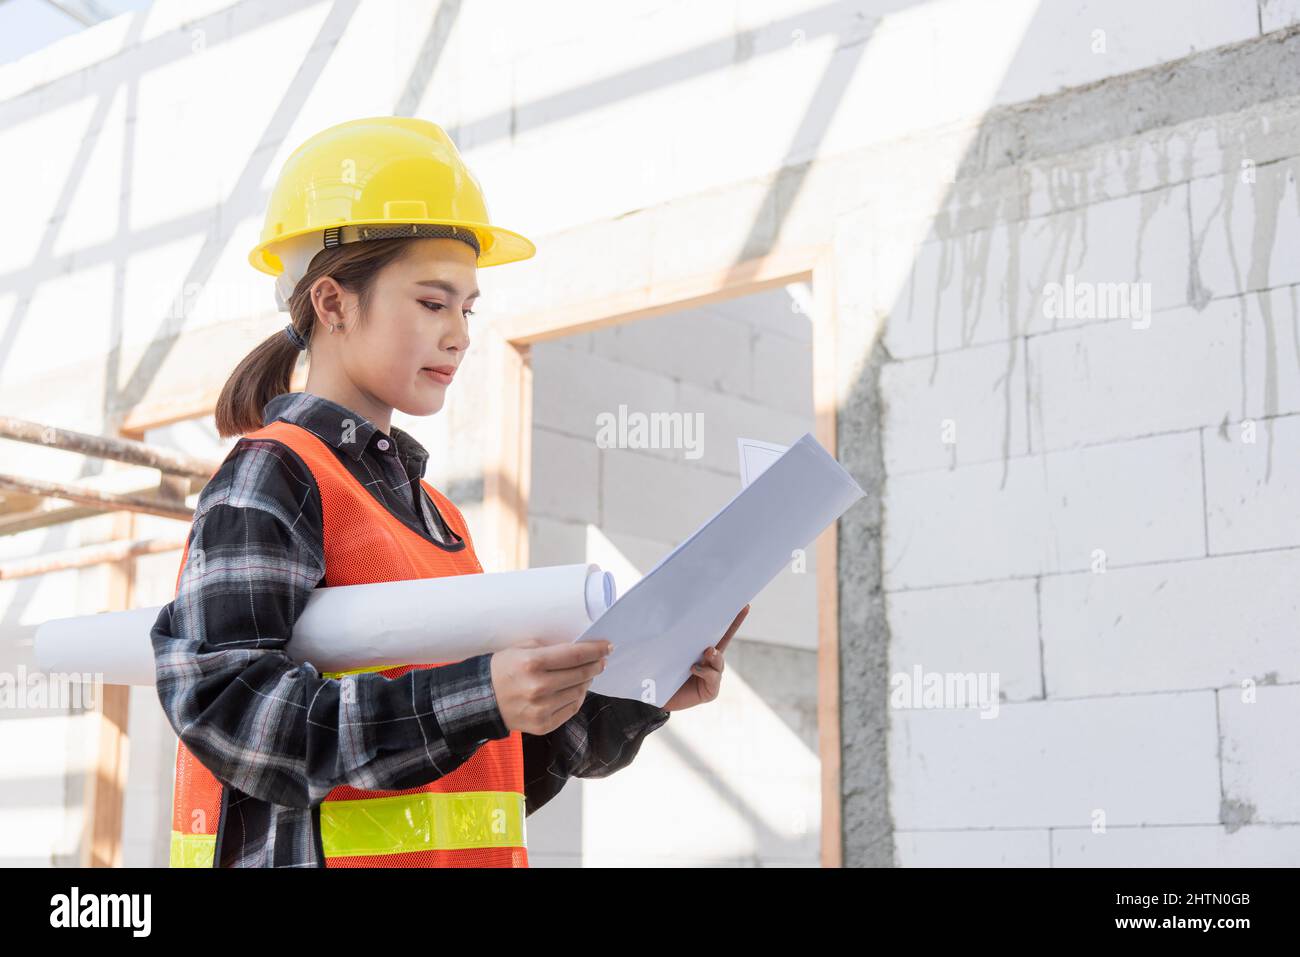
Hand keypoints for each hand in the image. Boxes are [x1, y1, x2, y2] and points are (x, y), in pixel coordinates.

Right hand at [489, 638, 611, 734]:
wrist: (482, 700)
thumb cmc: (503, 669)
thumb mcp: (520, 648)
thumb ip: (549, 648)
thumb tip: (578, 648)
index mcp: (532, 663)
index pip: (574, 655)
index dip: (595, 650)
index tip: (607, 646)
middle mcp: (539, 687)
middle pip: (581, 674)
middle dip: (595, 665)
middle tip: (601, 660)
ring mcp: (542, 708)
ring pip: (579, 692)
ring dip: (587, 681)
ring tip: (587, 674)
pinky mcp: (543, 725)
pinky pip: (571, 709)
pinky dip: (578, 697)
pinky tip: (576, 689)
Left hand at [663, 604, 748, 711]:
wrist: (656, 700)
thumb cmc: (660, 673)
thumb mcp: (665, 654)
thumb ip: (670, 642)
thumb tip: (669, 625)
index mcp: (699, 648)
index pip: (717, 631)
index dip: (732, 619)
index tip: (745, 605)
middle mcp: (709, 661)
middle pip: (724, 641)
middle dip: (733, 627)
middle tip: (733, 615)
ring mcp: (712, 676)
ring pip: (719, 662)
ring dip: (715, 655)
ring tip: (708, 651)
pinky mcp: (710, 690)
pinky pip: (713, 678)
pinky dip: (705, 672)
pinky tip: (693, 669)